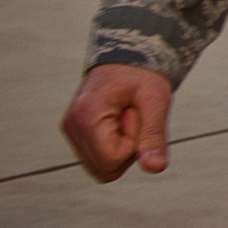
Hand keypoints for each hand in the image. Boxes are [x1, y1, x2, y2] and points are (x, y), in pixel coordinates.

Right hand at [62, 63, 174, 181]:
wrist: (127, 57)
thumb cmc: (141, 73)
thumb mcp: (155, 100)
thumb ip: (154, 135)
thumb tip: (155, 168)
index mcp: (86, 116)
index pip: (112, 160)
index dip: (133, 144)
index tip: (137, 116)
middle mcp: (72, 127)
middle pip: (105, 170)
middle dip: (128, 150)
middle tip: (133, 118)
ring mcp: (71, 132)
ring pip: (102, 168)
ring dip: (122, 148)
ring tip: (126, 118)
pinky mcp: (76, 134)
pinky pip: (99, 158)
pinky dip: (115, 146)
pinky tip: (119, 122)